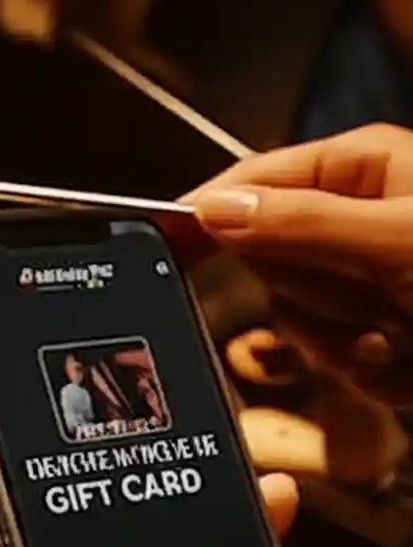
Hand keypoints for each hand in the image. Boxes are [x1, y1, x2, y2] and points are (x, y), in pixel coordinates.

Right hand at [184, 123, 412, 407]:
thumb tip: (215, 210)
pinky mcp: (388, 331)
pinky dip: (380, 376)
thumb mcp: (398, 242)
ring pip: (302, 323)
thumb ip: (299, 224)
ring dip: (350, 348)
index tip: (158, 244)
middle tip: (375, 306)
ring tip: (407, 340)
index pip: (251, 183)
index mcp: (364, 170)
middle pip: (269, 266)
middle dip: (317, 305)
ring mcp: (373, 280)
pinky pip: (338, 361)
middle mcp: (361, 221)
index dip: (204, 216)